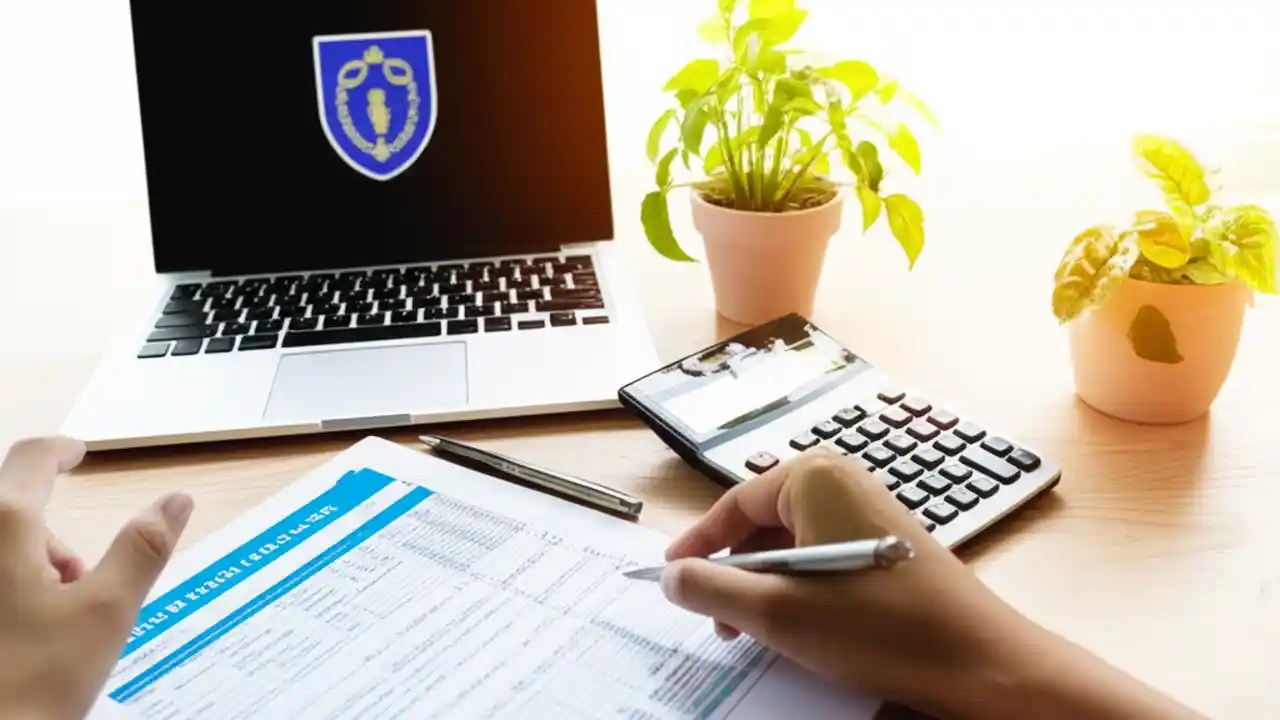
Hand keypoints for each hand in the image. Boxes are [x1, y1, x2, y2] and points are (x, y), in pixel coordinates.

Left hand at [0, 437, 192, 719]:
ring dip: (30, 570)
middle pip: (16, 511)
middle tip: (82, 589)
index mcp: (5, 526)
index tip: (78, 453)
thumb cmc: (32, 686)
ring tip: (52, 626)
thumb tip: (175, 499)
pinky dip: (10, 590)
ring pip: (1, 549)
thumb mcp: (106, 612)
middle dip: (56, 541)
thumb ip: (143, 548)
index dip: (60, 451)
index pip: (32, 460)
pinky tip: (21, 640)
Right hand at [660, 448, 1200, 719]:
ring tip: (754, 630)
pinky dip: (798, 589)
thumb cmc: (883, 628)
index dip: (696, 545)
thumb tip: (672, 576)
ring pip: (790, 544)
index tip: (671, 577)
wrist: (976, 662)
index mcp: (815, 477)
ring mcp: (868, 512)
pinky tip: (797, 627)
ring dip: (764, 586)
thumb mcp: (775, 611)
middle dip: (732, 572)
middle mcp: (843, 482)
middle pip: (760, 522)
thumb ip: (711, 587)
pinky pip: (821, 557)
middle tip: (714, 616)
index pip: (731, 504)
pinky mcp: (885, 544)